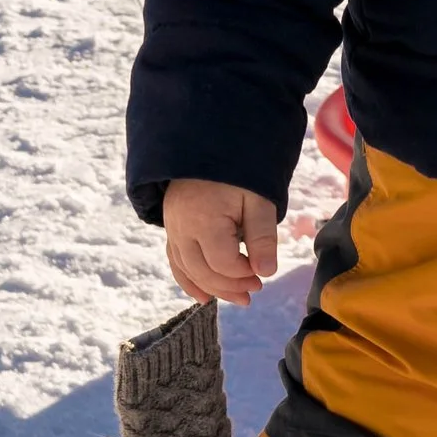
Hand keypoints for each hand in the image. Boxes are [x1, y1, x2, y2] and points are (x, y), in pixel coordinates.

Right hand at [163, 177, 278, 306]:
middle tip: (255, 291)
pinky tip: (203, 295)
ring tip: (238, 297)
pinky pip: (175, 259)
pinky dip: (188, 279)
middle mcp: (181, 227)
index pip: (223, 263)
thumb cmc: (238, 167)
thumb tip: (265, 272)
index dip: (244, 274)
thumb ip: (262, 236)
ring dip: (211, 288)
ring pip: (186, 269)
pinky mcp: (171, 224)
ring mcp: (172, 226)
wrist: (209, 139)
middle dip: (230, 287)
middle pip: (202, 271)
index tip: (262, 272)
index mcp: (203, 220)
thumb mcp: (258, 199)